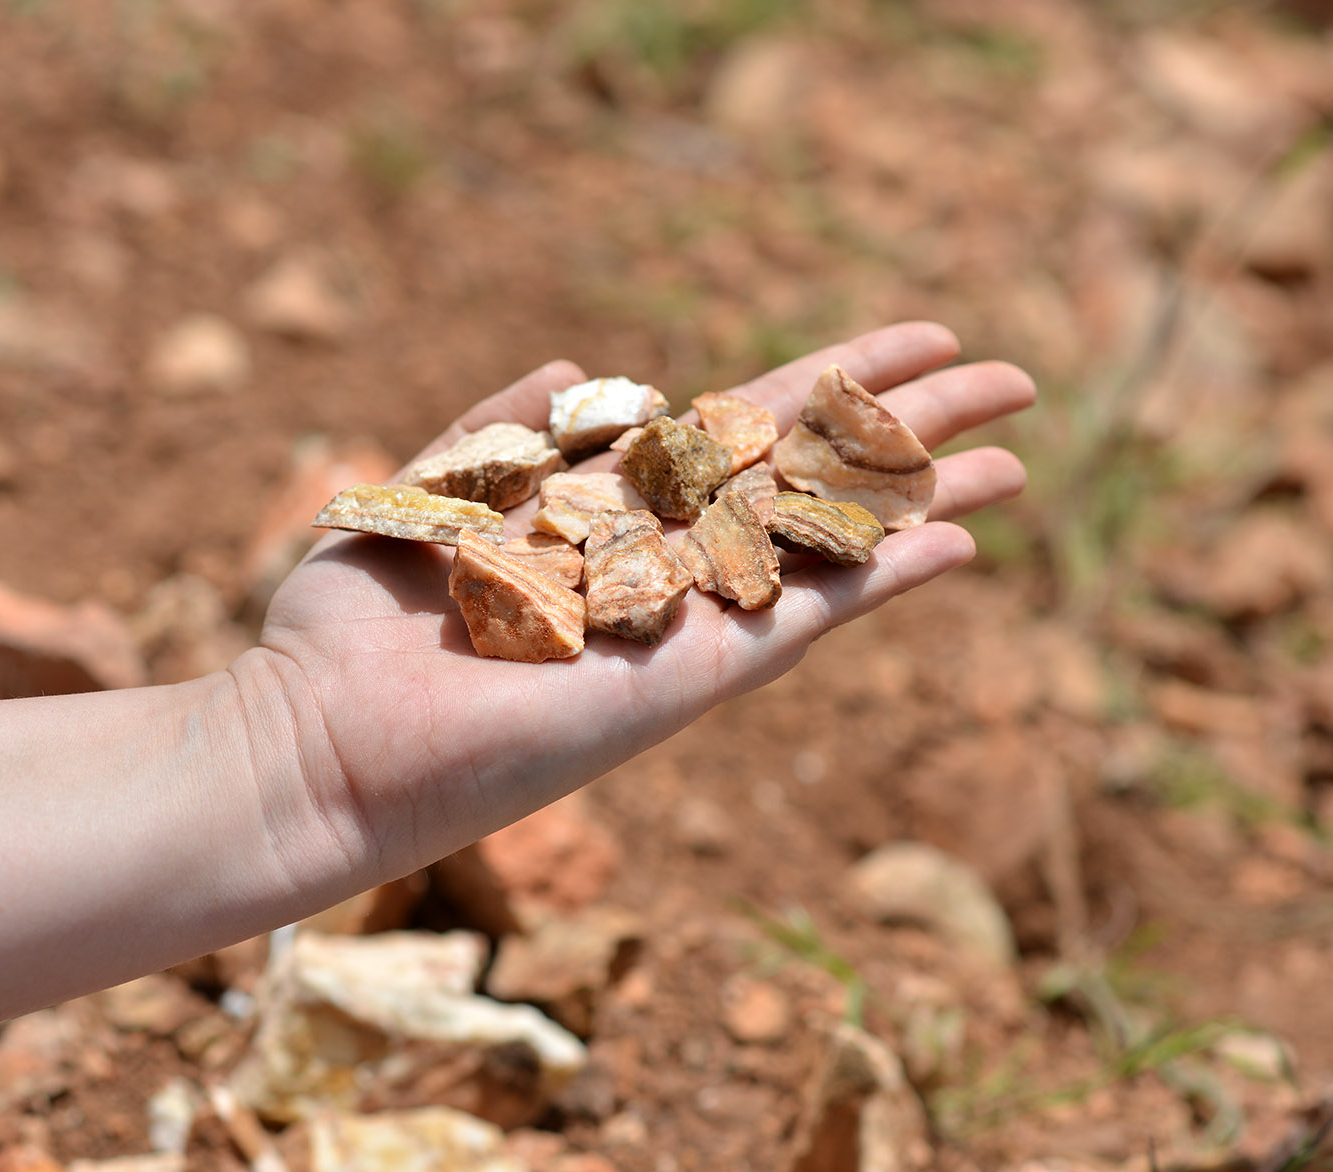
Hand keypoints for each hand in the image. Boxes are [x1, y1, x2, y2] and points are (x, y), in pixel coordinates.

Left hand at [249, 322, 1032, 904]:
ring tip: (1018, 451)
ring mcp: (688, 622)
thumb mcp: (433, 487)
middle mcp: (668, 564)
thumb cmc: (354, 625)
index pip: (748, 428)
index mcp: (613, 511)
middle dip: (909, 424)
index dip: (833, 379)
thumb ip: (508, 425)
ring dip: (926, 495)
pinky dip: (883, 579)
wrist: (321, 740)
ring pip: (833, 543)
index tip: (915, 337)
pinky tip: (961, 540)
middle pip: (814, 475)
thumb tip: (588, 367)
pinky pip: (805, 619)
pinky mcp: (690, 680)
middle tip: (1011, 379)